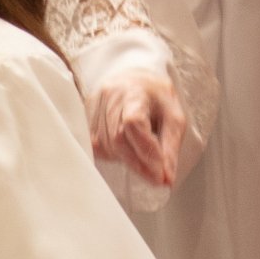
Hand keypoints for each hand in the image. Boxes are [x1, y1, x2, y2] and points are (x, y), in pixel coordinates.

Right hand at [90, 72, 188, 191]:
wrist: (133, 79)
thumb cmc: (155, 97)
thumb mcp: (174, 116)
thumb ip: (170, 146)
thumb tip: (167, 179)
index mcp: (134, 91)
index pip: (133, 123)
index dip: (145, 151)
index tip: (160, 174)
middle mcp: (109, 96)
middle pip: (118, 138)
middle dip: (138, 163)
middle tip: (156, 179)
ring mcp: (93, 106)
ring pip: (106, 146)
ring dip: (127, 161)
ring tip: (144, 164)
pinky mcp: (85, 117)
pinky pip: (96, 146)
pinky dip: (114, 156)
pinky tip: (126, 153)